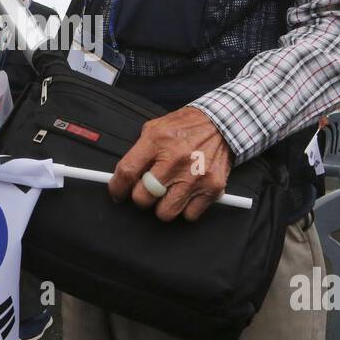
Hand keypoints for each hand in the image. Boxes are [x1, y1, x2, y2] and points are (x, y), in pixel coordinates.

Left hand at [109, 106, 230, 221]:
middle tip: (148, 189)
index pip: (127, 172)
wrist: (221, 124)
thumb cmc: (186, 127)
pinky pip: (189, 215)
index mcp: (157, 142)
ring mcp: (194, 176)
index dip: (117, 188)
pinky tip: (186, 193)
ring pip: (165, 212)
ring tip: (169, 191)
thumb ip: (138, 152)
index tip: (117, 193)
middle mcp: (175, 160)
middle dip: (142, 197)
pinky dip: (186, 208)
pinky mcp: (212, 188)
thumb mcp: (155, 128)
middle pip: (143, 198)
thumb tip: (121, 177)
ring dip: (163, 205)